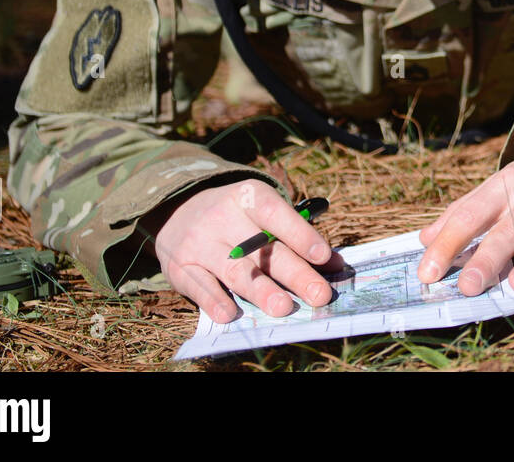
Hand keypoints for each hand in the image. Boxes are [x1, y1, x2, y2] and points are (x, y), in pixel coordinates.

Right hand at [147, 181, 340, 322]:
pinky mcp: (180, 267)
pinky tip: (231, 315)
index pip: (276, 213)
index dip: (301, 234)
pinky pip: (200, 287)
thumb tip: (335, 264)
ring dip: (261, 291)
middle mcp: (222, 217)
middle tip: (319, 294)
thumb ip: (296, 236)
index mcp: (248, 197)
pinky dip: (216, 301)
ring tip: (284, 307)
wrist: (178, 212)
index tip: (324, 256)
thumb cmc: (236, 218)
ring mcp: (199, 242)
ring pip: (235, 270)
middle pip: (262, 249)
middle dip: (294, 273)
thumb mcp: (262, 214)